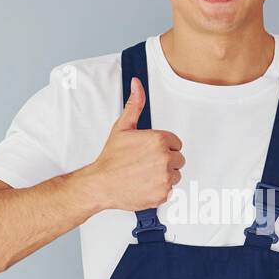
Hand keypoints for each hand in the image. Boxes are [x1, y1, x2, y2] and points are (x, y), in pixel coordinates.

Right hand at [83, 77, 184, 211]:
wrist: (100, 184)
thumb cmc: (111, 158)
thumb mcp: (122, 127)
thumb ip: (135, 105)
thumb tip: (137, 84)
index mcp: (159, 140)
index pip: (176, 143)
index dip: (162, 147)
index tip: (148, 152)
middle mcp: (165, 158)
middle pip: (178, 159)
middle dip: (165, 161)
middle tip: (145, 164)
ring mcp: (165, 177)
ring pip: (175, 175)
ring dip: (164, 176)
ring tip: (144, 174)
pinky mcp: (163, 194)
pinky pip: (170, 190)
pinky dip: (159, 190)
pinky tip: (144, 185)